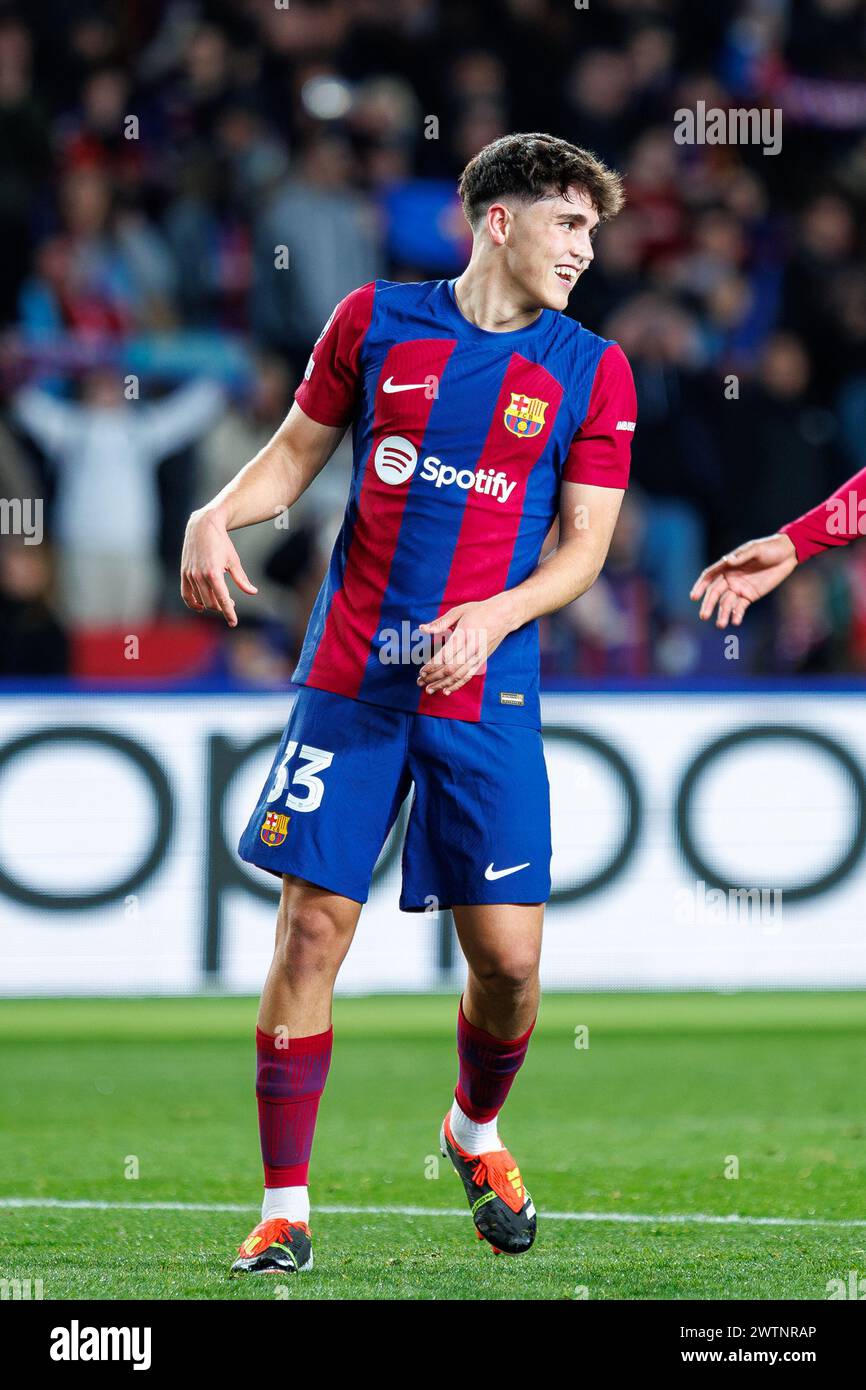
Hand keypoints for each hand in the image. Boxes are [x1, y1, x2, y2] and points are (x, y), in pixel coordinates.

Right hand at [180, 506, 257, 626]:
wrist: (202, 526)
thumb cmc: (221, 542)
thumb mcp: (234, 561)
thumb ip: (242, 579)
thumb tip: (253, 592)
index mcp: (214, 574)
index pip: (223, 600)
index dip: (229, 613)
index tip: (234, 623)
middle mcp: (200, 576)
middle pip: (211, 603)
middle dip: (222, 607)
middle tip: (232, 604)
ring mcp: (190, 575)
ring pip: (200, 600)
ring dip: (211, 604)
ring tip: (221, 600)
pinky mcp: (184, 573)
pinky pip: (186, 595)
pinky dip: (193, 603)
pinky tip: (201, 606)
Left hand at [416, 594, 516, 695]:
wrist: (504, 615)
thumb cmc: (480, 611)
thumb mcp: (458, 611)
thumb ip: (440, 622)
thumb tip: (422, 628)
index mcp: (463, 635)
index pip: (444, 656)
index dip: (431, 666)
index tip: (421, 671)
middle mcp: (470, 648)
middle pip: (449, 669)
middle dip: (433, 678)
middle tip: (419, 682)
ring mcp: (477, 656)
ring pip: (458, 675)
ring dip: (442, 684)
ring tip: (429, 690)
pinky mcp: (482, 660)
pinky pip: (468, 676)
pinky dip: (457, 685)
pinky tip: (446, 691)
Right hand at [690, 533, 797, 628]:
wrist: (787, 554)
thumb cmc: (770, 547)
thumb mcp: (756, 549)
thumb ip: (742, 556)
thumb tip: (728, 560)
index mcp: (728, 565)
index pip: (709, 576)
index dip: (700, 586)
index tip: (694, 597)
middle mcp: (730, 578)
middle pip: (715, 593)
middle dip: (708, 605)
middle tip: (703, 616)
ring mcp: (739, 588)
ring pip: (726, 603)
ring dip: (723, 614)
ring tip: (721, 625)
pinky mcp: (750, 596)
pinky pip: (740, 607)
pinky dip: (736, 615)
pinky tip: (735, 622)